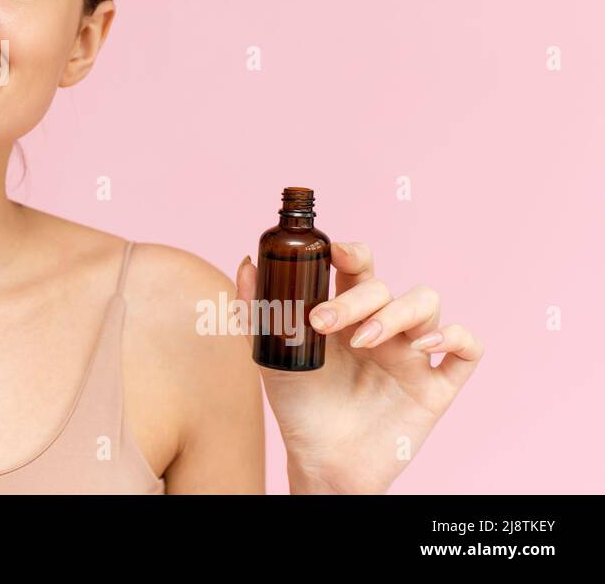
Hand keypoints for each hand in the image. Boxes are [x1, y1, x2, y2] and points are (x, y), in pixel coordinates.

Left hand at [235, 242, 483, 493]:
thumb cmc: (298, 406)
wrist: (319, 462)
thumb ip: (259, 311)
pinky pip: (468, 350)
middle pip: (384, 287)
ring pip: (426, 304)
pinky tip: (423, 347)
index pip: (359, 267)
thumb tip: (247, 263)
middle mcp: (382, 327)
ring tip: (364, 340)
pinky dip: (455, 337)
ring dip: (397, 313)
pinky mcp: (434, 388)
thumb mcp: (271, 356)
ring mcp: (411, 355)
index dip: (352, 252)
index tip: (331, 254)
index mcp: (347, 313)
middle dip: (355, 298)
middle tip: (322, 322)